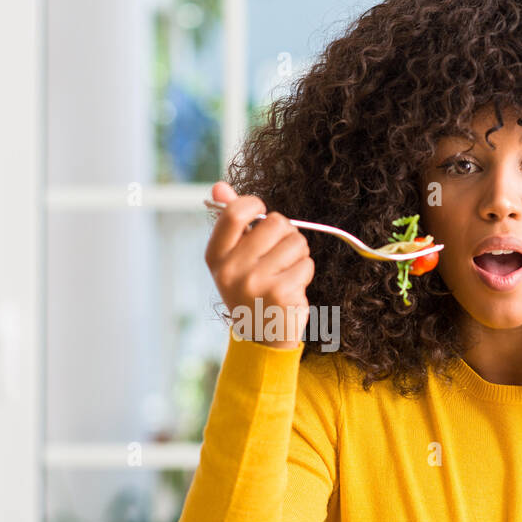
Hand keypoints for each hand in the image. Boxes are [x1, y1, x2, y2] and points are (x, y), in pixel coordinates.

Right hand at [206, 181, 313, 350]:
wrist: (262, 336)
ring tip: (284, 273)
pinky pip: (306, 263)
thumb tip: (219, 185)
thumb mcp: (234, 257)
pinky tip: (292, 287)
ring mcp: (255, 283)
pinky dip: (304, 272)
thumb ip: (230, 221)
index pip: (235, 211)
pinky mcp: (280, 294)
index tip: (261, 216)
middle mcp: (231, 270)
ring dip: (297, 255)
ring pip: (295, 241)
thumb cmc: (251, 288)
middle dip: (285, 235)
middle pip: (276, 222)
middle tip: (276, 257)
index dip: (255, 205)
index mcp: (215, 256)